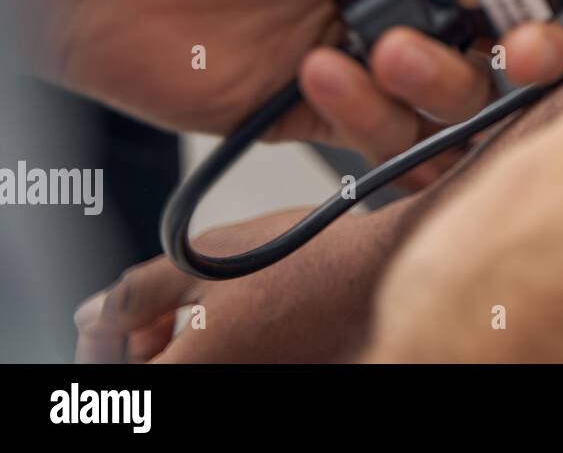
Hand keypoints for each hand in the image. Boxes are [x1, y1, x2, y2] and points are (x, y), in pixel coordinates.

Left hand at [43, 0, 562, 161]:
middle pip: (509, 41)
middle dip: (527, 50)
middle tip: (515, 50)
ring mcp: (373, 56)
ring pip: (459, 100)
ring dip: (433, 83)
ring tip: (370, 51)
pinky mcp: (330, 114)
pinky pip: (393, 143)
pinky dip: (369, 122)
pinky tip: (316, 76)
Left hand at [74, 205, 395, 362]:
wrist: (382, 265)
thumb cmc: (310, 259)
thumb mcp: (202, 255)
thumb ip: (136, 291)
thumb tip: (98, 312)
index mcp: (195, 372)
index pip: (118, 385)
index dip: (102, 349)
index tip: (109, 322)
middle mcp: (229, 389)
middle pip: (157, 382)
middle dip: (143, 345)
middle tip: (156, 305)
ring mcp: (259, 383)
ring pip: (198, 371)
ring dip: (185, 344)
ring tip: (203, 299)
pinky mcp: (285, 374)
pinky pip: (236, 367)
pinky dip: (224, 347)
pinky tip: (238, 310)